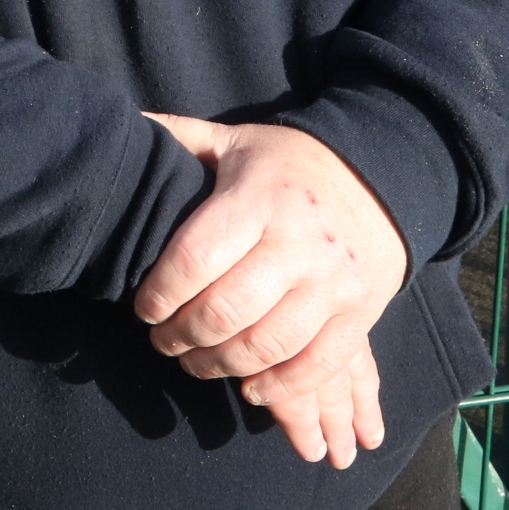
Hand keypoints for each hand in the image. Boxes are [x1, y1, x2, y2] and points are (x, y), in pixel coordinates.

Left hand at [134, 116, 406, 446]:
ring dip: (220, 365)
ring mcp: (332, 283)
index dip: (159, 293)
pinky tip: (249, 387)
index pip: (194, 259)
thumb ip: (180, 136)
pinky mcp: (360, 314)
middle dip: (182, 336)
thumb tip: (126, 122)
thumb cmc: (290, 163)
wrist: (382, 177)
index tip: (142, 309)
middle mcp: (296, 244)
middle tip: (161, 341)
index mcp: (256, 199)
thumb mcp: (236, 140)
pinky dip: (280, 387)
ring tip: (194, 363)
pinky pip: (318, 365)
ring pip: (266, 345)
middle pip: (226, 310)